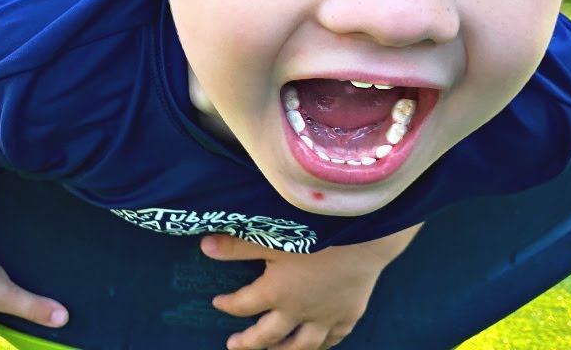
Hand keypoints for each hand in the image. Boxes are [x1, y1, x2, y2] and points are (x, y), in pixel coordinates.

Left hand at [202, 235, 387, 349]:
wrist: (366, 236)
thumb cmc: (317, 232)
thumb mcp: (271, 235)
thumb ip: (237, 245)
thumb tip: (204, 247)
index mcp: (276, 293)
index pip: (243, 305)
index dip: (228, 305)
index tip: (217, 303)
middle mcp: (298, 311)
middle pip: (268, 335)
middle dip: (249, 342)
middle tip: (234, 345)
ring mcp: (325, 316)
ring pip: (302, 346)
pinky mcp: (349, 314)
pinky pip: (334, 337)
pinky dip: (324, 343)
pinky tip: (319, 343)